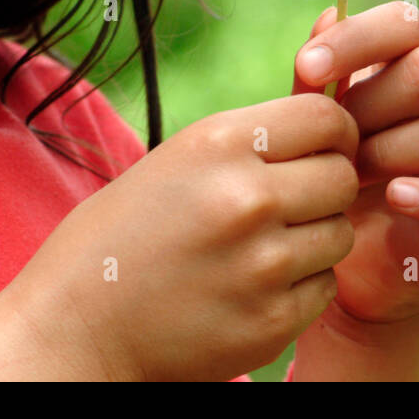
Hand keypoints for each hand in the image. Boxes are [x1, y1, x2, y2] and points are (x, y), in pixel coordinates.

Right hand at [4, 91, 360, 380]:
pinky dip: (302, 286)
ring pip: (341, 233)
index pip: (327, 117)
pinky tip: (254, 286)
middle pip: (343, 176)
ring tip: (265, 245)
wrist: (76, 326)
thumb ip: (255, 135)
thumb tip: (330, 93)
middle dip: (326, 187)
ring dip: (316, 238)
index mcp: (219, 144)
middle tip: (292, 202)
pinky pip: (325, 287)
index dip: (334, 132)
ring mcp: (262, 264)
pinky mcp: (271, 321)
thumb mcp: (181, 159)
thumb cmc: (126, 232)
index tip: (320, 149)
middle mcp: (247, 198)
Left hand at [291, 0, 418, 324]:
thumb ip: (322, 77)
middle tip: (335, 143)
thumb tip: (329, 13)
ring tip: (355, 177)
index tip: (306, 68)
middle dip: (371, 106)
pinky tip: (397, 198)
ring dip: (394, 152)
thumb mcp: (324, 126)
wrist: (356, 262)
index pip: (408, 22)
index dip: (357, 38)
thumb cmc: (343, 177)